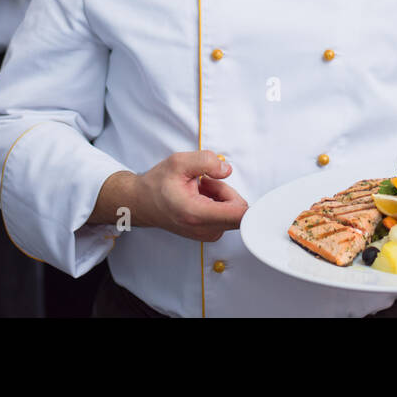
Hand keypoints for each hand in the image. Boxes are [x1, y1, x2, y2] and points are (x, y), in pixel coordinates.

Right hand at [129, 151, 247, 241]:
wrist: (141, 202)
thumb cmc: (157, 184)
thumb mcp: (179, 162)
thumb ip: (206, 161)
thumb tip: (227, 169)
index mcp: (196, 214)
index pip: (238, 216)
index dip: (250, 204)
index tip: (255, 198)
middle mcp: (203, 229)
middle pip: (237, 209)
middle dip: (226, 191)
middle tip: (204, 183)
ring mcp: (206, 234)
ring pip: (232, 211)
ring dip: (219, 196)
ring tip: (196, 189)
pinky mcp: (208, 234)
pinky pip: (225, 215)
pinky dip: (216, 203)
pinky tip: (197, 197)